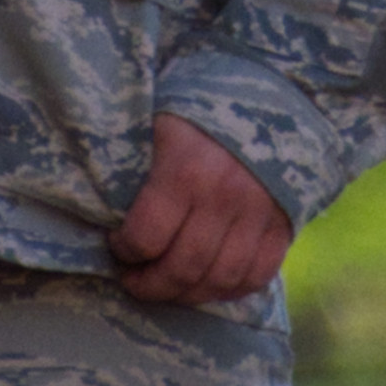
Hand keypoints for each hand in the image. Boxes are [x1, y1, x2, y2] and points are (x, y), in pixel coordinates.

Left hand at [110, 114, 292, 305]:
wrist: (272, 91)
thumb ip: (135, 165)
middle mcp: (224, 198)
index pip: (145, 237)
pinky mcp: (284, 224)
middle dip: (150, 284)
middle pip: (182, 268)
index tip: (116, 246)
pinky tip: (208, 283)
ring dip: (187, 294)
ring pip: (219, 280)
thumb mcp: (157, 120)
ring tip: (168, 286)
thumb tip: (101, 207)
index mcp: (186, 170)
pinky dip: (230, 290)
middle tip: (134, 280)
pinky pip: (257, 276)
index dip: (123, 251)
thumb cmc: (200, 104)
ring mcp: (259, 215)